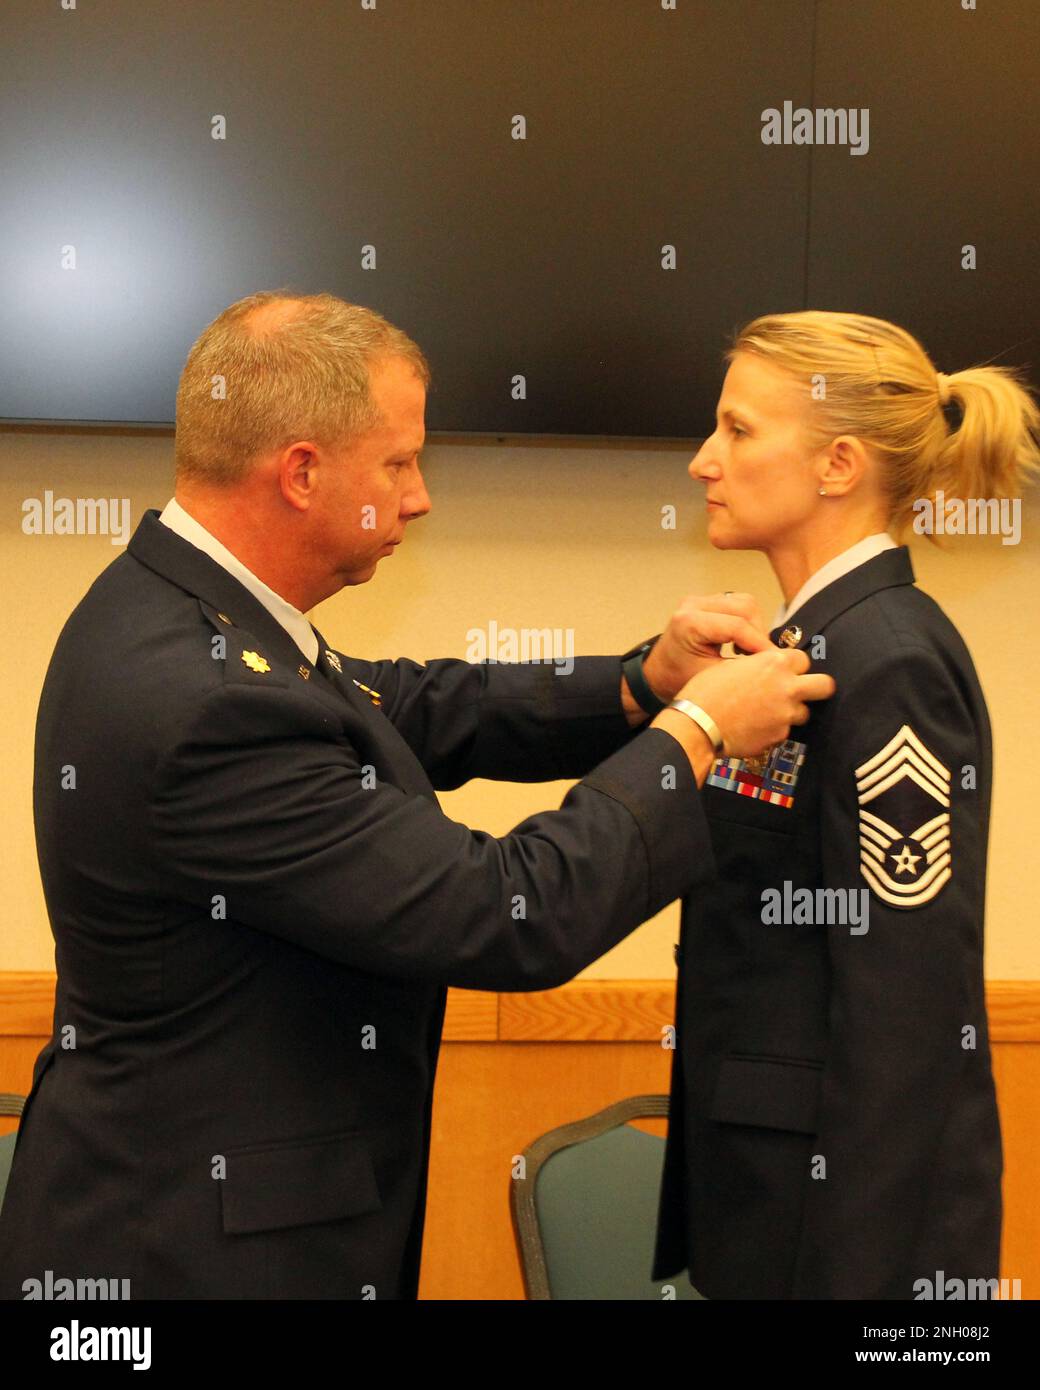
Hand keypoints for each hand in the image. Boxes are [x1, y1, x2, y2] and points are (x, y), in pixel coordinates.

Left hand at [641, 592, 771, 702]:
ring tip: (750, 651)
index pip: (737, 626)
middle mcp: (693, 604)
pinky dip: (746, 622)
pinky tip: (741, 642)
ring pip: (744, 602)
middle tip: (763, 657)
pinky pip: (737, 604)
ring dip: (754, 626)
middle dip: (758, 633)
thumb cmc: (677, 679)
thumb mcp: (711, 678)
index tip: (775, 660)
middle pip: (744, 607)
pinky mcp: (706, 602)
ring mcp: (699, 600)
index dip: (760, 643)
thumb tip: (774, 662)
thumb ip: (741, 668)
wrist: (658, 674)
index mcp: (688, 622)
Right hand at [675, 647, 835, 757]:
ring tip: (769, 713)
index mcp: (775, 663)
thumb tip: (769, 668)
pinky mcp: (779, 736)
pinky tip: (755, 727)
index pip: (803, 659)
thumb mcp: (732, 665)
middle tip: (803, 691)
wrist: (698, 724)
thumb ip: (759, 664)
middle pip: (825, 685)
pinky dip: (774, 729)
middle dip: (817, 687)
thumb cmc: (707, 692)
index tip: (784, 671)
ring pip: (804, 712)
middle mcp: (787, 687)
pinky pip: (784, 731)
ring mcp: (786, 714)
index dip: (793, 666)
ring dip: (791, 712)